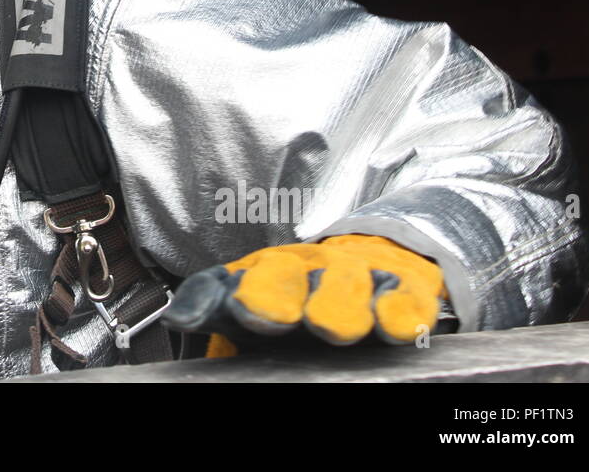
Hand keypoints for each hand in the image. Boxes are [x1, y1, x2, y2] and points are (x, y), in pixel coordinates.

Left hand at [162, 234, 447, 355]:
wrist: (381, 257)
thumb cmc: (309, 298)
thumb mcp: (259, 313)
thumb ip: (223, 328)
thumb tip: (185, 331)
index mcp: (257, 278)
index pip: (221, 284)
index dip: (205, 298)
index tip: (189, 317)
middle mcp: (303, 270)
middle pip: (281, 273)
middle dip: (270, 292)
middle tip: (263, 315)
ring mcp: (353, 274)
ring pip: (343, 281)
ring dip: (336, 302)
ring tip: (331, 326)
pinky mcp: (403, 284)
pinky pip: (402, 294)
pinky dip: (398, 307)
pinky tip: (393, 323)